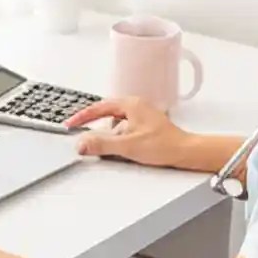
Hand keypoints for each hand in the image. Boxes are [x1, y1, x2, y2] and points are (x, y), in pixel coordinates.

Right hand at [65, 97, 191, 167]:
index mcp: (130, 105)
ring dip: (109, 134)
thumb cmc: (164, 145)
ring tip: (109, 147)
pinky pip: (125, 128)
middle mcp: (136, 106)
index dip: (82, 117)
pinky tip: (122, 149)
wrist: (186, 152)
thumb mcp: (127, 146)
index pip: (99, 108)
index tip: (71, 124)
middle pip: (107, 113)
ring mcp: (142, 116)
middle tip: (82, 135)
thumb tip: (82, 143)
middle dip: (95, 125)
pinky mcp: (146, 126)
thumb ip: (102, 144)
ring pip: (116, 123)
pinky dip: (119, 137)